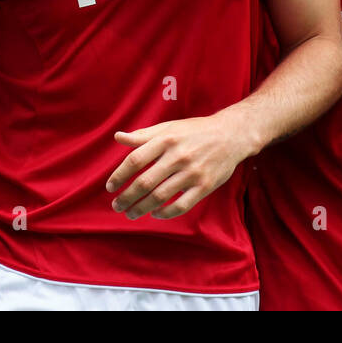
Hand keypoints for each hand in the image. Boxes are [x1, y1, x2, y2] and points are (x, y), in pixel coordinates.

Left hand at [105, 114, 256, 219]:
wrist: (231, 135)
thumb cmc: (195, 131)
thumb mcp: (168, 128)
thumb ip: (143, 135)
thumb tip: (118, 137)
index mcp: (166, 140)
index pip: (135, 160)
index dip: (119, 175)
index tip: (110, 187)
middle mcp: (178, 156)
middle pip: (144, 182)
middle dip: (127, 197)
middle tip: (116, 206)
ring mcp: (192, 173)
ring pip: (160, 196)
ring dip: (141, 208)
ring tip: (131, 213)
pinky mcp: (205, 186)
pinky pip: (181, 205)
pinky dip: (165, 213)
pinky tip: (155, 214)